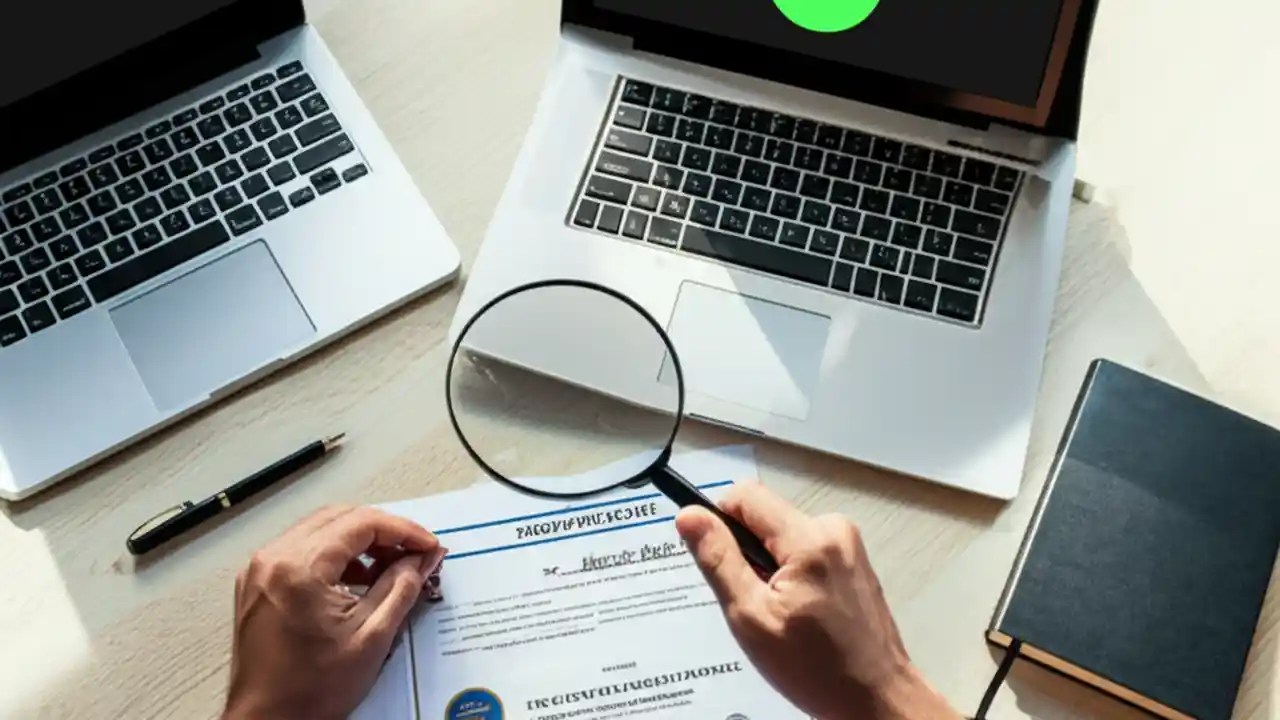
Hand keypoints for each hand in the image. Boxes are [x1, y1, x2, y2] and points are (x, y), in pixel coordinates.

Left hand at [224, 506, 445, 719]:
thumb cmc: (308, 692)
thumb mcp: (372, 637)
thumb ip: (401, 588)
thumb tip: (420, 559)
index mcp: (299, 569)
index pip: (361, 523)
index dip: (403, 531)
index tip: (426, 546)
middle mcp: (273, 560)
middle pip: (340, 517)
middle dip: (383, 531)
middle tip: (412, 553)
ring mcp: (261, 570)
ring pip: (321, 529)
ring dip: (359, 541)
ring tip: (389, 569)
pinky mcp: (258, 583)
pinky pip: (302, 549)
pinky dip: (334, 556)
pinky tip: (357, 580)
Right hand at [675, 484, 959, 719]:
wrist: (875, 698)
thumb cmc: (820, 669)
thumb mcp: (751, 617)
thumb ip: (718, 560)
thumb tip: (691, 517)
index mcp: (810, 540)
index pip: (745, 496)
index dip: (719, 521)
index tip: (714, 554)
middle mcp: (834, 530)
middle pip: (764, 515)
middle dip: (747, 552)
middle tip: (754, 599)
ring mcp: (847, 544)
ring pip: (782, 534)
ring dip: (769, 565)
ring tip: (780, 611)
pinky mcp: (851, 558)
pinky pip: (804, 548)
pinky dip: (791, 573)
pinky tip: (799, 610)